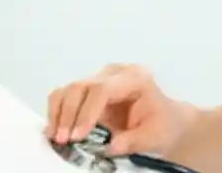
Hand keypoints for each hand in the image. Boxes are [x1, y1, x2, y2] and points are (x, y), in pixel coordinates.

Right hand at [46, 63, 193, 156]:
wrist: (166, 122)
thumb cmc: (164, 125)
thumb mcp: (154, 136)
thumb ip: (132, 140)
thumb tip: (109, 147)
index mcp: (135, 78)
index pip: (103, 89)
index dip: (88, 111)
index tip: (79, 135)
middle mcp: (115, 74)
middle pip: (82, 86)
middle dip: (69, 114)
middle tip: (63, 139)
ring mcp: (100, 81)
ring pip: (69, 89)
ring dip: (58, 113)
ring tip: (55, 137)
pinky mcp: (88, 93)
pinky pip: (65, 97)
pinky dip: (57, 114)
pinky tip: (56, 130)